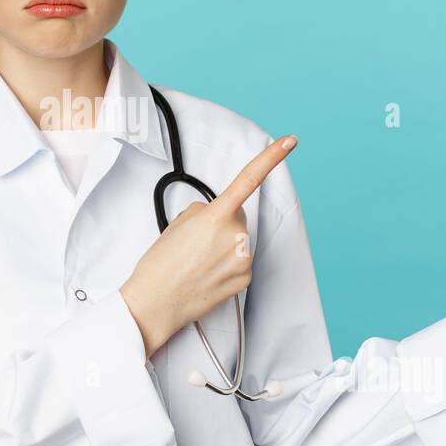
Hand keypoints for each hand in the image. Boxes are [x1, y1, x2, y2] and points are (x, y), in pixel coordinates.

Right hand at [121, 135, 298, 356]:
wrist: (155, 303)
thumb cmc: (160, 265)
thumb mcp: (177, 224)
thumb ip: (204, 211)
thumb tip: (218, 217)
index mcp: (216, 216)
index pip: (249, 179)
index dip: (272, 157)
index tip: (290, 141)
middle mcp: (236, 236)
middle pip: (237, 217)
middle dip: (221, 224)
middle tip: (196, 243)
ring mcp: (243, 259)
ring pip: (239, 241)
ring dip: (224, 246)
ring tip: (198, 262)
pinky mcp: (245, 279)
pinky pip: (240, 262)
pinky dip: (227, 265)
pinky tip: (207, 274)